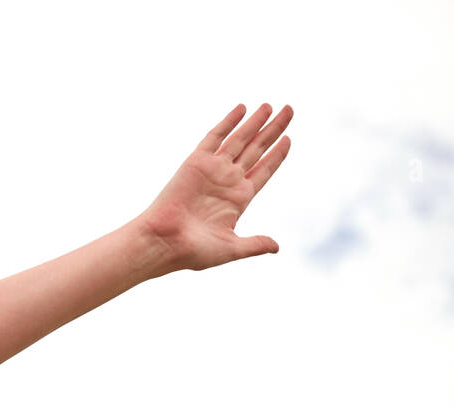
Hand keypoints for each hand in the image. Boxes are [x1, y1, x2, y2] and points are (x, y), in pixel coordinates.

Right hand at [137, 103, 292, 271]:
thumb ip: (254, 244)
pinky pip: (215, 137)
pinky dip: (228, 122)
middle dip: (274, 130)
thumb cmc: (192, 252)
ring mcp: (213, 170)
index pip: (264, 170)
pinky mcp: (196, 162)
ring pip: (240, 139)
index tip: (288, 139)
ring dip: (256, 121)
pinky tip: (242, 108)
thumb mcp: (230, 249)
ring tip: (272, 105)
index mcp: (238, 199)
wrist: (163, 242)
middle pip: (257, 149)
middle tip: (290, 110)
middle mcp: (227, 181)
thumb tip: (276, 247)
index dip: (277, 154)